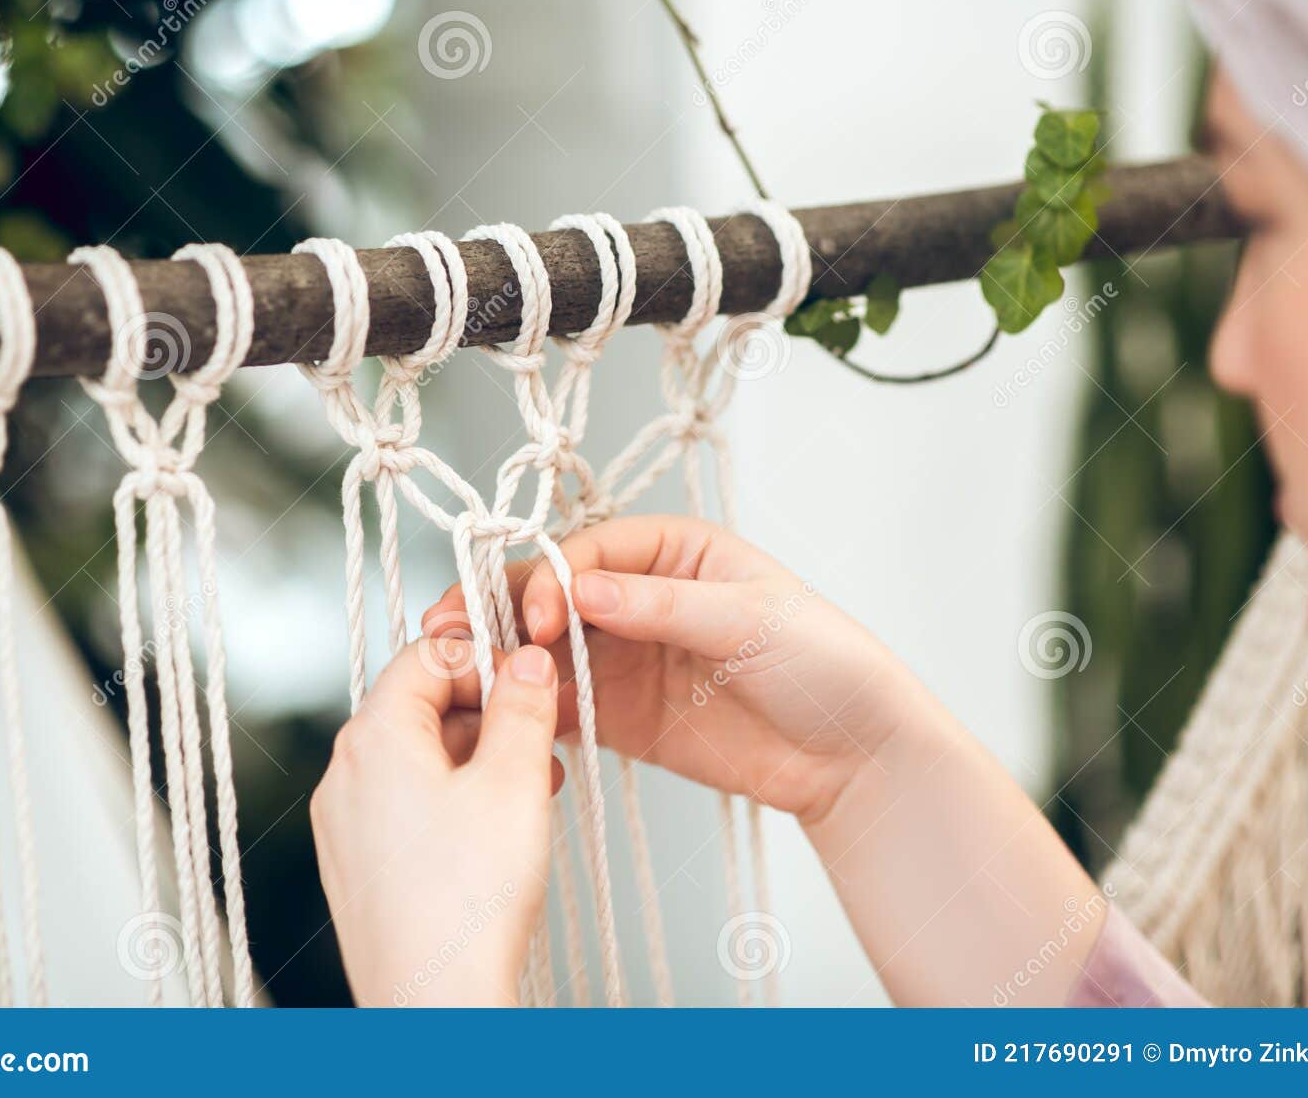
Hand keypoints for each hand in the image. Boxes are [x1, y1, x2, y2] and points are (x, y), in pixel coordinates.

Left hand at [310, 641, 561, 1006]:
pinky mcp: (357, 865)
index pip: (429, 653)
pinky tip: (498, 830)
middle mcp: (344, 773)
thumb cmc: (465, 904)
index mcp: (372, 736)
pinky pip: (406, 804)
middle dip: (489, 713)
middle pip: (421, 704)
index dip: (488, 660)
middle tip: (542, 740)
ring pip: (417, 757)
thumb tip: (526, 661)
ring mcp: (345, 823)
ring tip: (532, 788)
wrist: (433, 1005)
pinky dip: (454, 798)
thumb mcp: (514, 782)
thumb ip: (522, 707)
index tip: (530, 687)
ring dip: (478, 758)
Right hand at [423, 515, 930, 822]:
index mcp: (672, 551)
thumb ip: (662, 605)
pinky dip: (527, 710)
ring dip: (502, 660)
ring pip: (544, 650)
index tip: (541, 616)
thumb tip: (580, 587)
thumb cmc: (825, 662)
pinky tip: (499, 718)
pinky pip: (560, 705)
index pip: (589, 552)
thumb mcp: (749, 619)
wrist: (853, 755)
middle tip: (453, 633)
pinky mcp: (619, 716)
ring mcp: (624, 657)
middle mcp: (637, 597)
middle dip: (503, 612)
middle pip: (550, 596)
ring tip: (462, 677)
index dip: (553, 579)